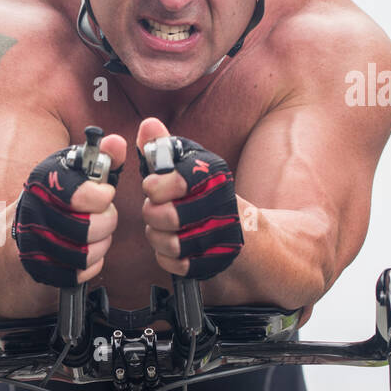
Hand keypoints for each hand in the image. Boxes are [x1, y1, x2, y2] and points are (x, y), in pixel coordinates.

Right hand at [12, 132, 125, 286]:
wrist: (6, 241)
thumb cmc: (48, 203)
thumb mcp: (69, 173)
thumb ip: (99, 159)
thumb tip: (117, 143)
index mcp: (40, 182)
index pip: (80, 193)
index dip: (101, 196)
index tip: (104, 194)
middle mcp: (31, 212)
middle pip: (90, 227)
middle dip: (106, 222)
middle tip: (102, 217)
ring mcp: (31, 245)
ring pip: (86, 254)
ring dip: (100, 246)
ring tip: (95, 236)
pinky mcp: (36, 271)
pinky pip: (78, 274)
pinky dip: (88, 267)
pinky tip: (83, 255)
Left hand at [137, 117, 243, 280]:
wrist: (243, 230)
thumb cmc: (203, 193)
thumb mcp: (185, 164)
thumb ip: (161, 147)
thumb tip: (147, 125)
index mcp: (214, 175)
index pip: (178, 181)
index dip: (156, 187)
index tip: (151, 187)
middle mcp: (223, 204)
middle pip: (169, 216)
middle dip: (153, 214)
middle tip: (155, 209)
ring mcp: (224, 237)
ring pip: (171, 244)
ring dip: (158, 237)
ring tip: (162, 228)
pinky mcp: (219, 262)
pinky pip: (178, 265)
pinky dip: (167, 258)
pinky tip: (173, 246)